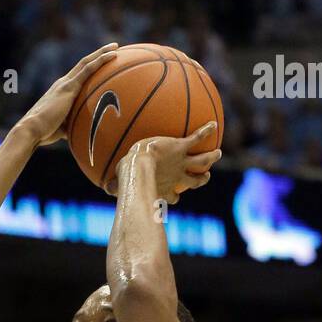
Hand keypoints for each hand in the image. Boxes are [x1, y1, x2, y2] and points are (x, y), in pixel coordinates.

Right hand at [18, 43, 118, 146]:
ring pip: (86, 62)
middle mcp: (63, 83)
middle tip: (113, 48)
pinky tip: (113, 55)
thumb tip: (80, 133)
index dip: (90, 67)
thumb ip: (72, 126)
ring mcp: (66, 83)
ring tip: (116, 47)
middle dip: (98, 54)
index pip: (78, 75)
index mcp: (61, 91)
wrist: (33, 130)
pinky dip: (101, 60)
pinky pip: (88, 69)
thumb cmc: (44, 133)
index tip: (101, 62)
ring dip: (101, 53)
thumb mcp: (61, 128)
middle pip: (83, 64)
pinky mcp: (69, 87)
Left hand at [107, 121, 221, 200]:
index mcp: (165, 189)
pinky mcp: (181, 147)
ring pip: (202, 161)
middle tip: (206, 176)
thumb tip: (104, 189)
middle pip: (194, 181)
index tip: (175, 197)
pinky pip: (196, 138)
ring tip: (217, 153)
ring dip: (210, 157)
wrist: (140, 166)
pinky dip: (205, 131)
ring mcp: (181, 162)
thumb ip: (115, 186)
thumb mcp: (121, 183)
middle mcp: (177, 177)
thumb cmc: (129, 176)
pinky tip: (212, 123)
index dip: (175, 197)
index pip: (174, 197)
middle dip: (201, 179)